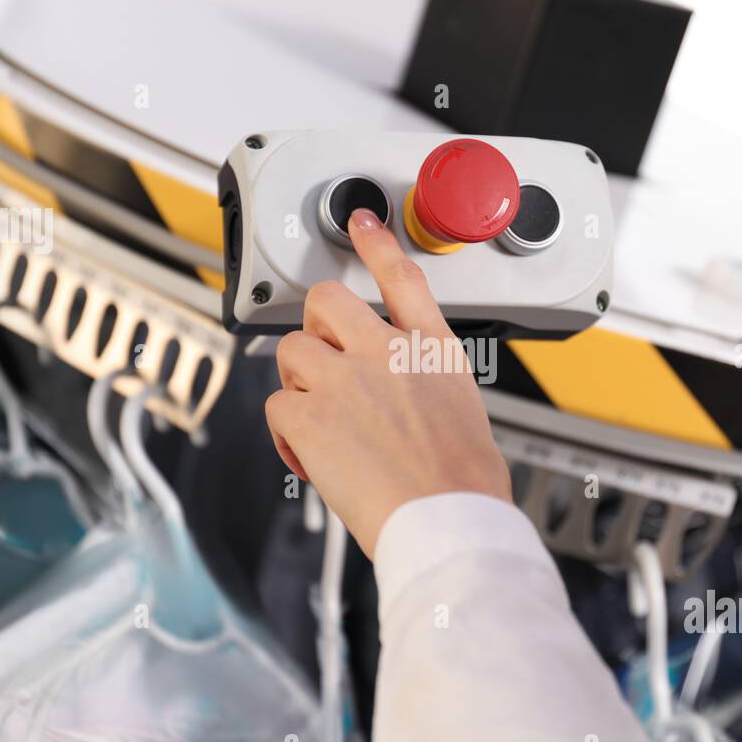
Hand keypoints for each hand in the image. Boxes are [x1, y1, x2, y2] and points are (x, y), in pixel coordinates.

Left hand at [265, 208, 512, 557]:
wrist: (450, 520)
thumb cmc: (464, 483)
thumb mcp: (462, 410)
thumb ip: (423, 384)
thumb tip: (399, 392)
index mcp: (432, 349)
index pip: (401, 276)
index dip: (377, 242)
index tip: (362, 222)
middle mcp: (386, 353)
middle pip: (326, 301)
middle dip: (316, 324)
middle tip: (323, 358)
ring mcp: (343, 380)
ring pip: (291, 351)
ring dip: (299, 382)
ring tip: (322, 420)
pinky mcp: (309, 416)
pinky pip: (277, 407)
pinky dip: (287, 435)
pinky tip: (311, 457)